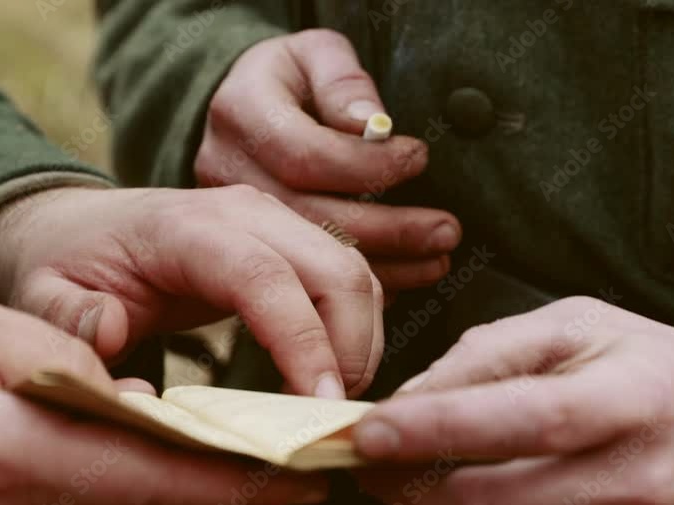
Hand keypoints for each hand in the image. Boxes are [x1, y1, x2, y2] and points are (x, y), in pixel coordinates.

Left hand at [0, 184, 382, 397]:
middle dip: (351, 347)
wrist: (82, 226)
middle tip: (330, 417)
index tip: (318, 404)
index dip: (303, 340)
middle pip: (334, 268)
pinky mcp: (290, 239)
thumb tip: (111, 332)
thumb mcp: (43, 292)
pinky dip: (355, 327)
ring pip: (355, 272)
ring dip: (360, 340)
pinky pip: (348, 277)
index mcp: (185, 228)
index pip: (265, 276)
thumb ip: (67, 316)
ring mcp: (275, 220)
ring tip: (330, 402)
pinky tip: (331, 373)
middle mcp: (244, 212)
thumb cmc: (67, 263)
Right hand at [0, 287, 325, 504]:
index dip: (246, 480)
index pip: (161, 479)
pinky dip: (150, 494)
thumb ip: (59, 363)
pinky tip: (180, 464)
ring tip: (264, 460)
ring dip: (201, 496)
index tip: (311, 470)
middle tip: (309, 465)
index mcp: (16, 454)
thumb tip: (140, 402)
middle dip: (240, 493)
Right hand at [194, 29, 461, 291]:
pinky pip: (308, 276)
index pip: (306, 153)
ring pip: (309, 256)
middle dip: (387, 228)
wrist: (243, 110)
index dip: (369, 165)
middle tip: (446, 230)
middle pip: (309, 213)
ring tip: (438, 259)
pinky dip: (361, 281)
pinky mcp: (249, 243)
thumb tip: (372, 124)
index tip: (419, 158)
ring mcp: (231, 212)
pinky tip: (406, 278)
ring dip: (383, 264)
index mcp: (241, 112)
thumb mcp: (314, 54)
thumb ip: (342, 81)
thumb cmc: (293, 79)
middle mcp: (227, 167)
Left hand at [352, 297, 673, 504]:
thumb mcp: (586, 328)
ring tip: (407, 478)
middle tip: (367, 464)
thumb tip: (414, 397)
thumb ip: (495, 351)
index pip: (521, 419)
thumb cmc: (662, 373)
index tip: (367, 431)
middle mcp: (629, 478)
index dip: (437, 429)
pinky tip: (461, 499)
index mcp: (625, 399)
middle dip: (410, 492)